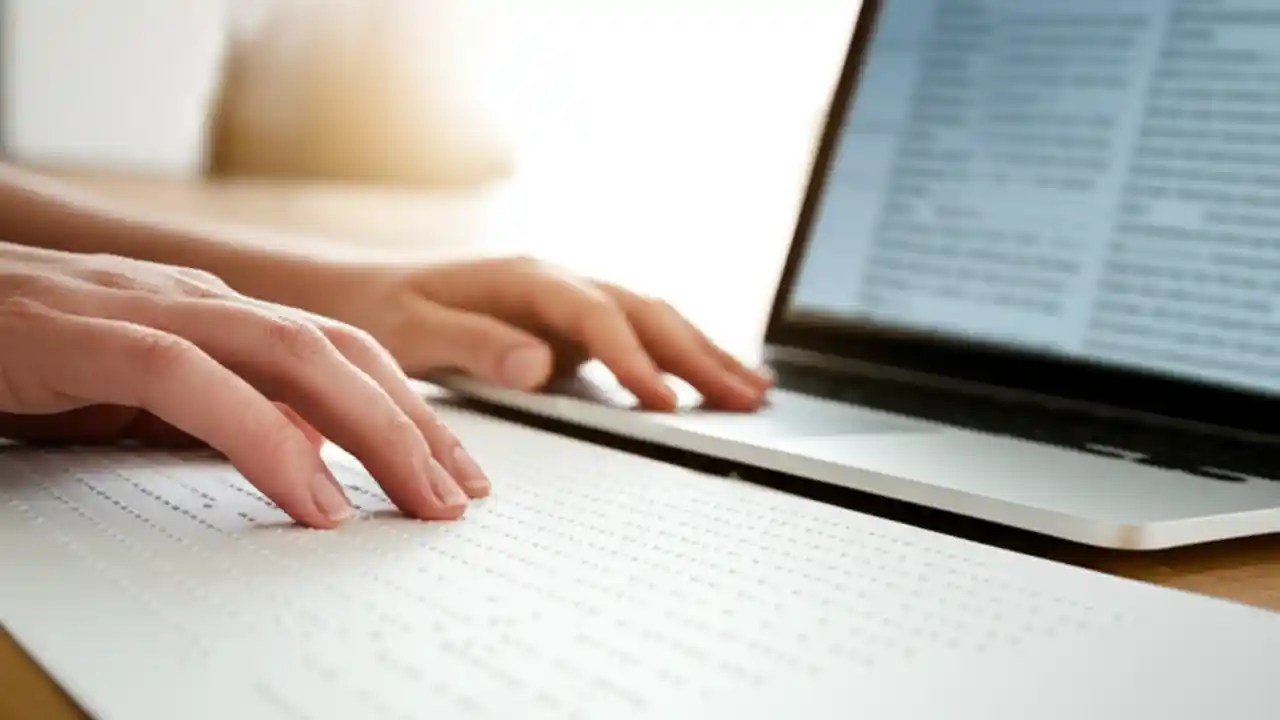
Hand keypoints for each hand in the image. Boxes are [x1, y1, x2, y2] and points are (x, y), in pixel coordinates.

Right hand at [0, 243, 488, 527]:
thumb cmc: (29, 345)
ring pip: (293, 356)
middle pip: (343, 353)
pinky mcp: (89, 335)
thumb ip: (222, 406)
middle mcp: (204, 301)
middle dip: (416, 426)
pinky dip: (262, 439)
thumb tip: (306, 451)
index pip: (345, 353)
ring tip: (418, 499)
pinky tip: (310, 495)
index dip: (411, 408)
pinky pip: (194, 383)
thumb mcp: (144, 387)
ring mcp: (149, 309)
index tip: (457, 470)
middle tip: (461, 497)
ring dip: (371, 431)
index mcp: (222, 312)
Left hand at [291, 257, 773, 410]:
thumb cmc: (380, 311)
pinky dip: (680, 360)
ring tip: (756, 391)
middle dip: (698, 355)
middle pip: (645, 312)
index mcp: (524, 278)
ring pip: (654, 322)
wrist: (361, 294)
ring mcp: (569, 304)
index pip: (595, 315)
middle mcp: (558, 283)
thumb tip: (540, 364)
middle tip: (747, 398)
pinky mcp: (571, 328)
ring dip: (704, 354)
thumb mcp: (411, 331)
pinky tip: (710, 382)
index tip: (664, 402)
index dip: (633, 358)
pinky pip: (639, 340)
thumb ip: (474, 345)